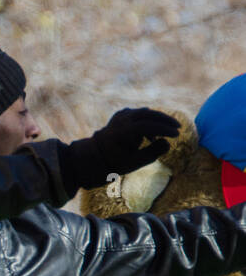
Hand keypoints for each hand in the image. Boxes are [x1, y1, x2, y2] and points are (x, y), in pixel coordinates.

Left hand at [61, 108, 179, 193]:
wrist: (96, 156)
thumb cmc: (116, 162)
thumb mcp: (135, 163)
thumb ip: (152, 153)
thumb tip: (168, 143)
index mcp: (123, 131)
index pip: (148, 125)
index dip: (164, 129)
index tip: (177, 134)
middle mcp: (122, 119)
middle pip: (149, 114)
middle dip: (165, 120)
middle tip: (178, 128)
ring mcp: (121, 115)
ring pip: (145, 112)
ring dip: (156, 121)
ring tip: (161, 136)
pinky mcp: (122, 114)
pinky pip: (139, 114)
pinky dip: (148, 120)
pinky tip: (149, 135)